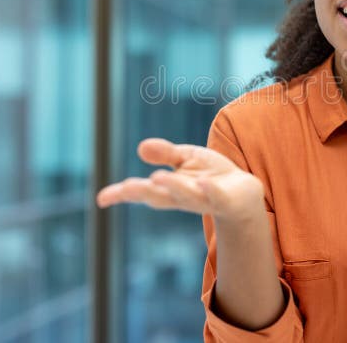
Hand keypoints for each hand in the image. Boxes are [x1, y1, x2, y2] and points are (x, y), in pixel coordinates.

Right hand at [96, 138, 264, 222]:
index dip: (121, 195)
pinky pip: (216, 195)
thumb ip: (165, 154)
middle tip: (126, 188)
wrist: (245, 194)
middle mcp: (183, 196)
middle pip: (159, 196)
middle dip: (143, 192)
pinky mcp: (225, 199)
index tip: (101, 199)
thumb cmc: (211, 176)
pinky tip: (202, 181)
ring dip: (172, 188)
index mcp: (170, 188)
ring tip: (157, 178)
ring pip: (185, 195)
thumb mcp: (186, 160)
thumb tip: (141, 148)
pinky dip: (208, 189)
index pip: (142, 192)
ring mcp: (204, 199)